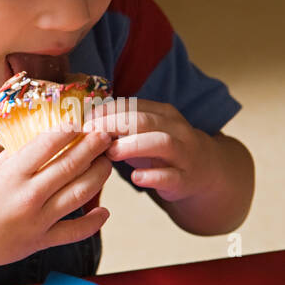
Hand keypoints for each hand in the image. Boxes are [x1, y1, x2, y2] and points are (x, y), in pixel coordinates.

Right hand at [0, 122, 112, 270]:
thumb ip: (14, 157)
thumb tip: (41, 138)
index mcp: (10, 176)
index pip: (48, 144)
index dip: (70, 129)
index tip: (82, 121)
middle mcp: (27, 196)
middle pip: (71, 165)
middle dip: (94, 146)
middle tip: (105, 135)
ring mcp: (37, 220)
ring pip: (81, 193)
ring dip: (100, 175)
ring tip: (106, 163)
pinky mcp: (41, 241)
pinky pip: (76, 232)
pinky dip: (94, 222)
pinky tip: (104, 211)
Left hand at [84, 98, 215, 202]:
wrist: (204, 172)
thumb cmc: (161, 151)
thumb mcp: (144, 134)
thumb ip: (119, 127)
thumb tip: (80, 123)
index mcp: (163, 114)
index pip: (132, 105)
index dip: (106, 111)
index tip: (82, 120)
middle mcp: (176, 130)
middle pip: (145, 120)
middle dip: (114, 124)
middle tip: (89, 134)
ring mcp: (183, 154)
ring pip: (161, 142)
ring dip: (133, 145)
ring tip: (110, 152)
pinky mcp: (185, 179)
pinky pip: (171, 176)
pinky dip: (153, 176)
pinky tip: (136, 178)